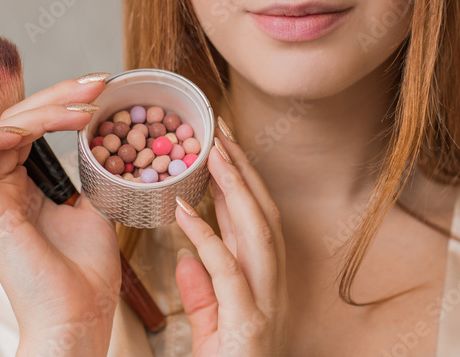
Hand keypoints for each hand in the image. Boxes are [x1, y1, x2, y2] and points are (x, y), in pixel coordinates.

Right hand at [0, 76, 118, 355]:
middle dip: (59, 94)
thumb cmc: (85, 275)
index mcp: (25, 188)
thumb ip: (91, 174)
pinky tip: (28, 129)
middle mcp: (3, 190)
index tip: (103, 89)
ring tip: (83, 108)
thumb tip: (106, 140)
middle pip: (16, 121)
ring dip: (39, 111)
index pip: (33, 126)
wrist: (79, 319)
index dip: (63, 100)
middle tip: (99, 83)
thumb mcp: (95, 209)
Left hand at [174, 117, 289, 356]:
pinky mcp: (250, 323)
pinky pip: (229, 270)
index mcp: (263, 282)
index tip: (221, 146)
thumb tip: (187, 254)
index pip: (256, 219)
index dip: (242, 180)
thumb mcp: (213, 326)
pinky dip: (208, 237)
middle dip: (243, 171)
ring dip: (234, 190)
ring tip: (210, 155)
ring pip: (257, 232)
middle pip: (263, 214)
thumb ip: (204, 288)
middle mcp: (272, 286)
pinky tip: (188, 211)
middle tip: (218, 133)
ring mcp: (266, 303)